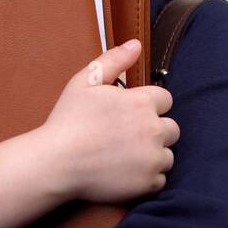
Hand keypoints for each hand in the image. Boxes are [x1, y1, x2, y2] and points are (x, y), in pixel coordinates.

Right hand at [37, 39, 179, 203]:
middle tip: (127, 137)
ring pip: (167, 154)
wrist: (56, 163)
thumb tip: (136, 45)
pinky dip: (147, 178)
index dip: (148, 106)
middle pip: (171, 128)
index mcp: (142, 102)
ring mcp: (153, 158)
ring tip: (125, 156)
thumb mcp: (85, 82)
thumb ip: (114, 60)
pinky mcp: (148, 183)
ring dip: (153, 155)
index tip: (129, 115)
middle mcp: (153, 129)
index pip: (165, 100)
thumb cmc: (68, 121)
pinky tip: (125, 172)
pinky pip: (160, 179)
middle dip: (154, 131)